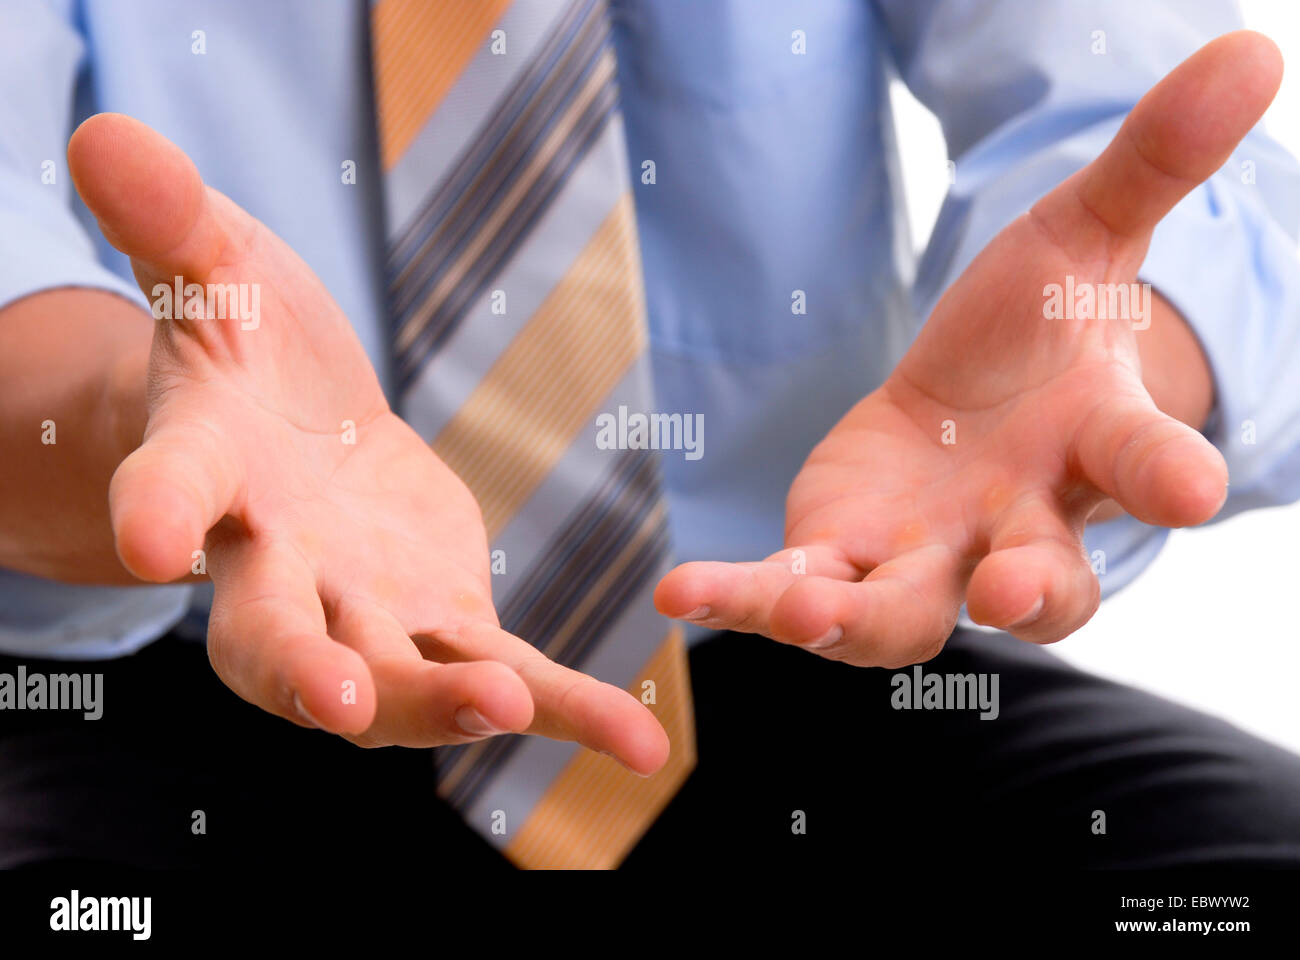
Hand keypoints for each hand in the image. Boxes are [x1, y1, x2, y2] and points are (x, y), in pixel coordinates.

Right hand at [69, 114, 667, 768]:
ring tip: (511, 709)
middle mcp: (276, 568)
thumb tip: (105, 134)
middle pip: (273, 640)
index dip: (160, 511)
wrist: (297, 421)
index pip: (172, 492)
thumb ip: (172, 223)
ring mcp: (365, 610)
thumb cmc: (245, 344)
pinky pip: (507, 676)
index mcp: (209, 473)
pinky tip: (639, 750)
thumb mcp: (215, 268)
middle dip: (302, 673)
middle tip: (337, 704)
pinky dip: (565, 710)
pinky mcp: (445, 620)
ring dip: (444, 707)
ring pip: (395, 683)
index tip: (151, 539)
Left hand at [655, 32, 1280, 664]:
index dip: (1170, 477)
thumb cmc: (1035, 334)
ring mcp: (928, 558)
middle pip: (1041, 580)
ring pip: (906, 614)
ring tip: (804, 612)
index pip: (1142, 467)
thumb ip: (1151, 164)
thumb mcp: (1081, 236)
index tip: (1191, 488)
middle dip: (1032, 590)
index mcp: (1094, 453)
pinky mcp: (840, 559)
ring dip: (859, 618)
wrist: (965, 403)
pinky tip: (685, 592)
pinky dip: (744, 598)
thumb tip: (1251, 50)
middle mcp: (1019, 530)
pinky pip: (794, 591)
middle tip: (1015, 594)